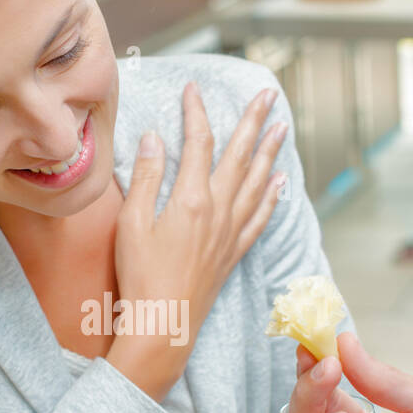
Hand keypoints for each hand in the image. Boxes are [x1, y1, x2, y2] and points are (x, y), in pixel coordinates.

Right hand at [108, 82, 286, 398]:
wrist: (163, 324)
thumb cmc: (140, 277)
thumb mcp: (131, 223)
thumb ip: (145, 177)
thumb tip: (153, 138)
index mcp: (191, 199)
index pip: (199, 142)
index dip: (196, 111)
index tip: (193, 89)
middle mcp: (218, 210)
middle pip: (240, 155)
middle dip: (254, 121)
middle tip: (267, 95)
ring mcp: (230, 232)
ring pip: (257, 181)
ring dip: (270, 151)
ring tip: (282, 127)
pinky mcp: (233, 251)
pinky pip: (260, 216)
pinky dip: (271, 195)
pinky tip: (279, 182)